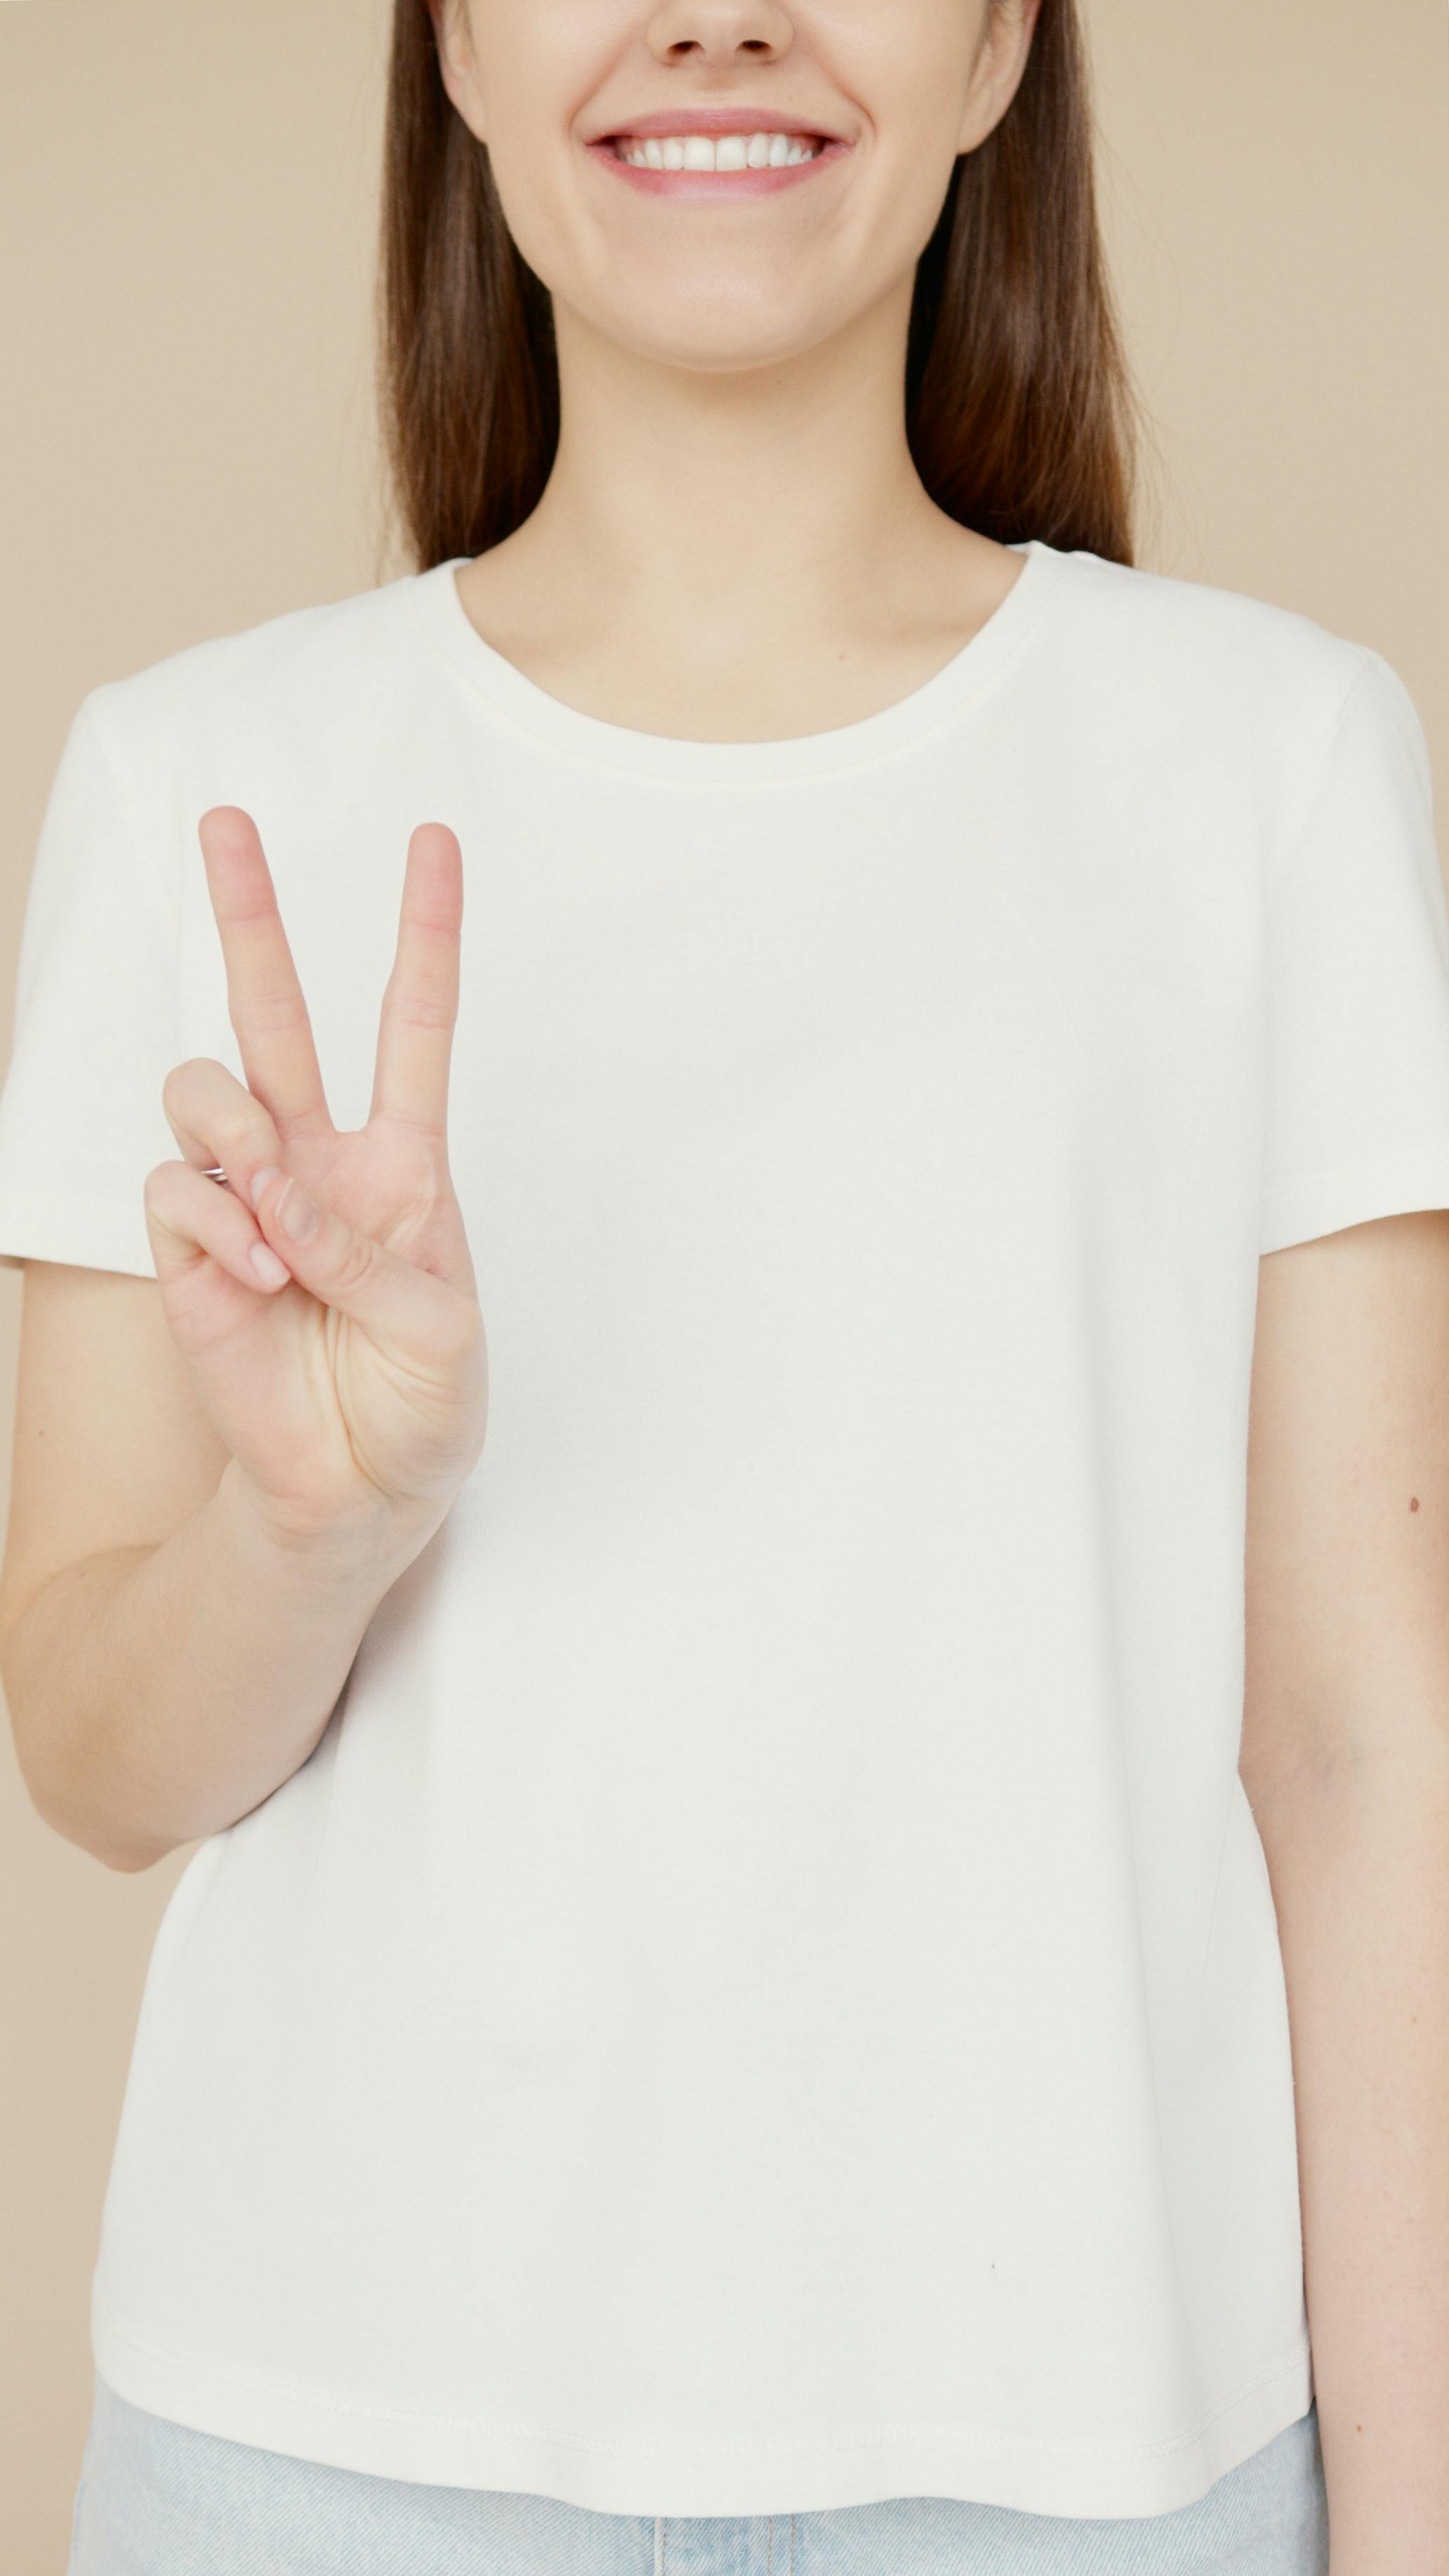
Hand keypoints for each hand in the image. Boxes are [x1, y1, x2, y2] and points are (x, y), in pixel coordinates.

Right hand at [143, 807, 486, 1555]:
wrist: (358, 1493)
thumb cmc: (421, 1405)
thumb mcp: (439, 1329)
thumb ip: (365, 1250)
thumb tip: (271, 1190)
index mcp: (403, 1162)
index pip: (413, 1025)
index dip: (424, 932)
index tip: (434, 838)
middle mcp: (316, 1159)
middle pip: (273, 1011)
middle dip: (249, 913)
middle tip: (225, 819)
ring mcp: (246, 1199)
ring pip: (202, 1088)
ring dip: (234, 1134)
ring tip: (274, 1220)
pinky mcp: (190, 1250)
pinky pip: (176, 1192)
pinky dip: (218, 1229)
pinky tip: (260, 1282)